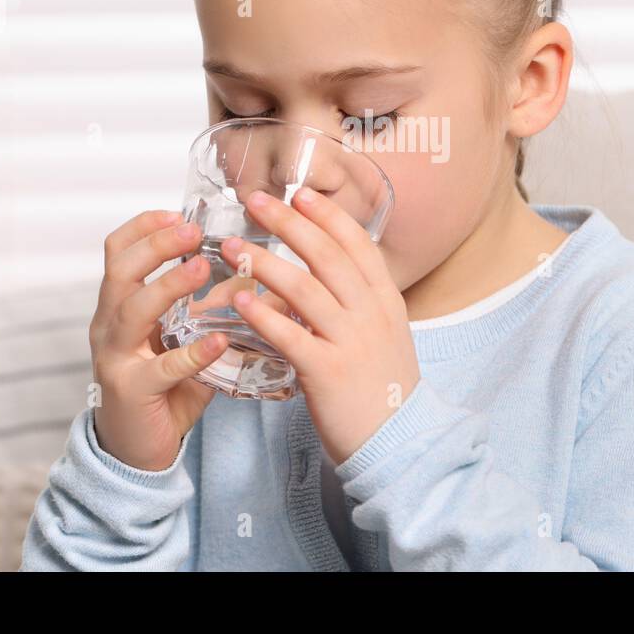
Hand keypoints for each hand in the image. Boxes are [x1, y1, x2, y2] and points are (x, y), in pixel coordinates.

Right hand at [89, 210, 231, 470]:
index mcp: (119, 305)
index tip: (177, 213)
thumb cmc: (163, 387)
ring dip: (168, 284)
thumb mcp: (185, 338)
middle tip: (192, 230)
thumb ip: (211, 309)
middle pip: (120, 270)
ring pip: (132, 309)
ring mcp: (115, 357)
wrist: (136, 449)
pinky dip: (192, 352)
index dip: (143, 227)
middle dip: (155, 245)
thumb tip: (252, 275)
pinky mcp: (131, 391)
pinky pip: (161, 367)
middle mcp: (109, 324)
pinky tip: (219, 340)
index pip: (117, 251)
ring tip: (202, 267)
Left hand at [219, 187, 419, 464]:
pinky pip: (290, 336)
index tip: (300, 192)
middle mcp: (371, 314)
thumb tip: (329, 266)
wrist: (398, 440)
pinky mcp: (327, 373)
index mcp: (385, 300)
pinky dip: (263, 315)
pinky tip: (240, 300)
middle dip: (289, 224)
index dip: (327, 215)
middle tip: (257, 201)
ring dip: (265, 263)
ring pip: (305, 290)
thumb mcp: (385, 331)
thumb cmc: (383, 385)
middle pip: (327, 256)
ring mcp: (351, 342)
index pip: (357, 244)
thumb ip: (361, 299)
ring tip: (234, 246)